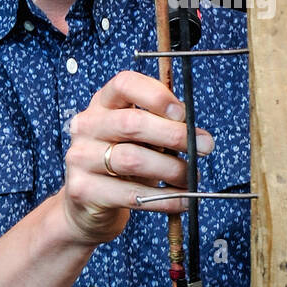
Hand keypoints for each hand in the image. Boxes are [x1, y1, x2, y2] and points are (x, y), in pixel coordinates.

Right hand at [60, 70, 213, 246]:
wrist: (88, 202)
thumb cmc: (123, 162)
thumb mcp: (141, 136)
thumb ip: (163, 126)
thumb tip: (197, 134)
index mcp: (103, 103)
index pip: (124, 84)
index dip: (156, 95)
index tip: (182, 113)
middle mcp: (87, 125)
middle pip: (132, 123)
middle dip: (175, 135)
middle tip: (204, 146)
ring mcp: (81, 157)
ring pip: (132, 160)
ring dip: (171, 169)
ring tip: (190, 177)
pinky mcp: (83, 189)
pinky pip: (131, 195)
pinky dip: (164, 199)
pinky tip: (181, 199)